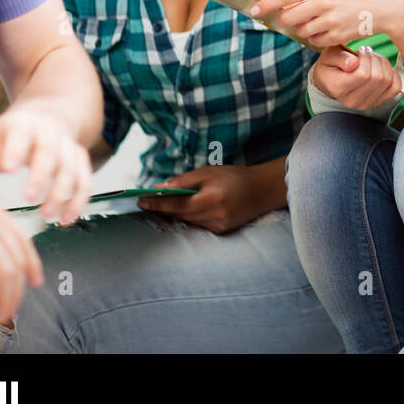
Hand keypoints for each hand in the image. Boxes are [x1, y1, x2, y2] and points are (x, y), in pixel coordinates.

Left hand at [0, 103, 92, 224]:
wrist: (45, 117)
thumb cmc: (10, 137)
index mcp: (23, 126)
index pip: (20, 136)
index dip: (15, 151)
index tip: (7, 169)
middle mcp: (50, 133)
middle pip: (50, 152)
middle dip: (41, 175)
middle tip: (28, 198)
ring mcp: (68, 146)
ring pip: (71, 168)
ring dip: (62, 193)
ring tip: (46, 215)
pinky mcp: (80, 159)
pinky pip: (85, 180)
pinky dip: (78, 201)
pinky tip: (66, 219)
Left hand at [136, 165, 268, 233]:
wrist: (262, 190)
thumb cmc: (235, 177)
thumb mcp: (209, 172)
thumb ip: (184, 180)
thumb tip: (160, 188)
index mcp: (212, 198)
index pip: (178, 204)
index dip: (157, 204)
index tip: (140, 201)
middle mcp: (215, 216)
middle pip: (180, 214)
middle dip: (164, 208)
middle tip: (147, 201)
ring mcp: (219, 226)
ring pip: (188, 221)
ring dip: (176, 212)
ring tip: (163, 204)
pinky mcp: (221, 231)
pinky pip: (198, 224)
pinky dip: (190, 216)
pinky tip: (188, 208)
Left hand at [249, 0, 403, 47]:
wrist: (387, 4)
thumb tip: (284, 8)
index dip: (267, 4)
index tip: (254, 10)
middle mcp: (325, 1)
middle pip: (290, 18)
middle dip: (285, 21)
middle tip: (289, 19)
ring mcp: (332, 19)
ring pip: (302, 31)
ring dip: (304, 29)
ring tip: (319, 21)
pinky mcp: (339, 35)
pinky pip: (316, 41)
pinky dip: (317, 38)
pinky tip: (328, 29)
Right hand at [310, 44, 400, 112]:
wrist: (330, 81)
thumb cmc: (330, 65)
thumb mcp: (329, 55)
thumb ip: (339, 58)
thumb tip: (353, 63)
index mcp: (338, 88)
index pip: (363, 74)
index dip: (366, 58)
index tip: (360, 51)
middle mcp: (353, 101)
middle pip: (378, 77)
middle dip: (375, 59)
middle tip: (367, 53)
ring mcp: (367, 104)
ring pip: (388, 81)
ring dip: (383, 64)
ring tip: (372, 60)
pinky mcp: (378, 102)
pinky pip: (395, 87)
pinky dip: (393, 74)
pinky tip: (381, 68)